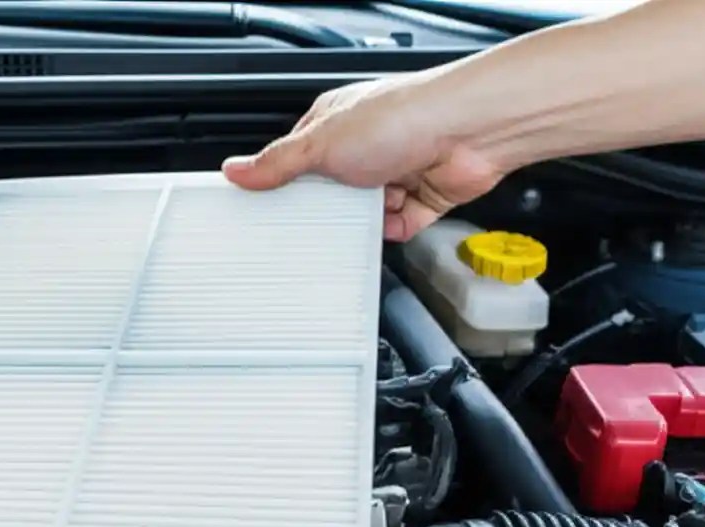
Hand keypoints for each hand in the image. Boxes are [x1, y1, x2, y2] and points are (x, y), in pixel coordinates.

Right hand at [221, 76, 506, 240]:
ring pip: (364, 213)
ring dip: (364, 219)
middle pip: (331, 191)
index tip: (268, 206)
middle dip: (327, 206)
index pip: (297, 158)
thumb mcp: (320, 143)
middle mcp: (366, 145)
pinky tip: (389, 225)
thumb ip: (277, 163)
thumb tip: (236, 171)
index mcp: (335, 122)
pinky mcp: (423, 197)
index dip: (283, 183)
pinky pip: (399, 228)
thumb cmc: (401, 117)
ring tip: (362, 215)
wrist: (468, 131)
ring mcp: (396, 171)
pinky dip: (393, 230)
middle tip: (315, 219)